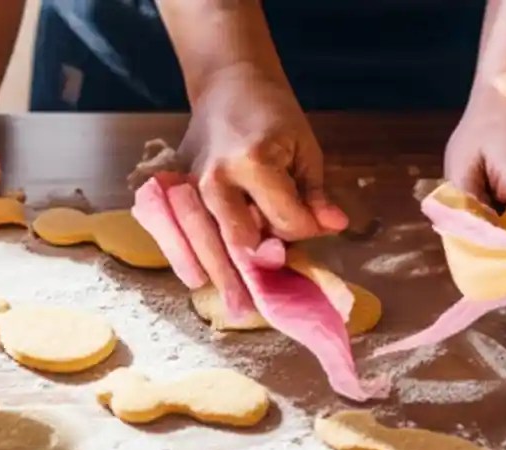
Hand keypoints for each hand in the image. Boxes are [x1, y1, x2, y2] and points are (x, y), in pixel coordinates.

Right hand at [171, 64, 347, 307]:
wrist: (227, 84)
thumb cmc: (272, 115)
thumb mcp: (305, 147)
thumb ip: (314, 192)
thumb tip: (332, 227)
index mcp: (254, 161)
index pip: (282, 219)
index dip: (302, 230)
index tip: (312, 224)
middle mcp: (215, 177)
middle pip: (233, 239)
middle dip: (247, 274)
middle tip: (252, 310)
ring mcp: (189, 183)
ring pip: (200, 240)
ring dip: (215, 274)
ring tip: (229, 305)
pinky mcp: (173, 187)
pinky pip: (174, 228)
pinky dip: (182, 253)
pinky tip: (194, 277)